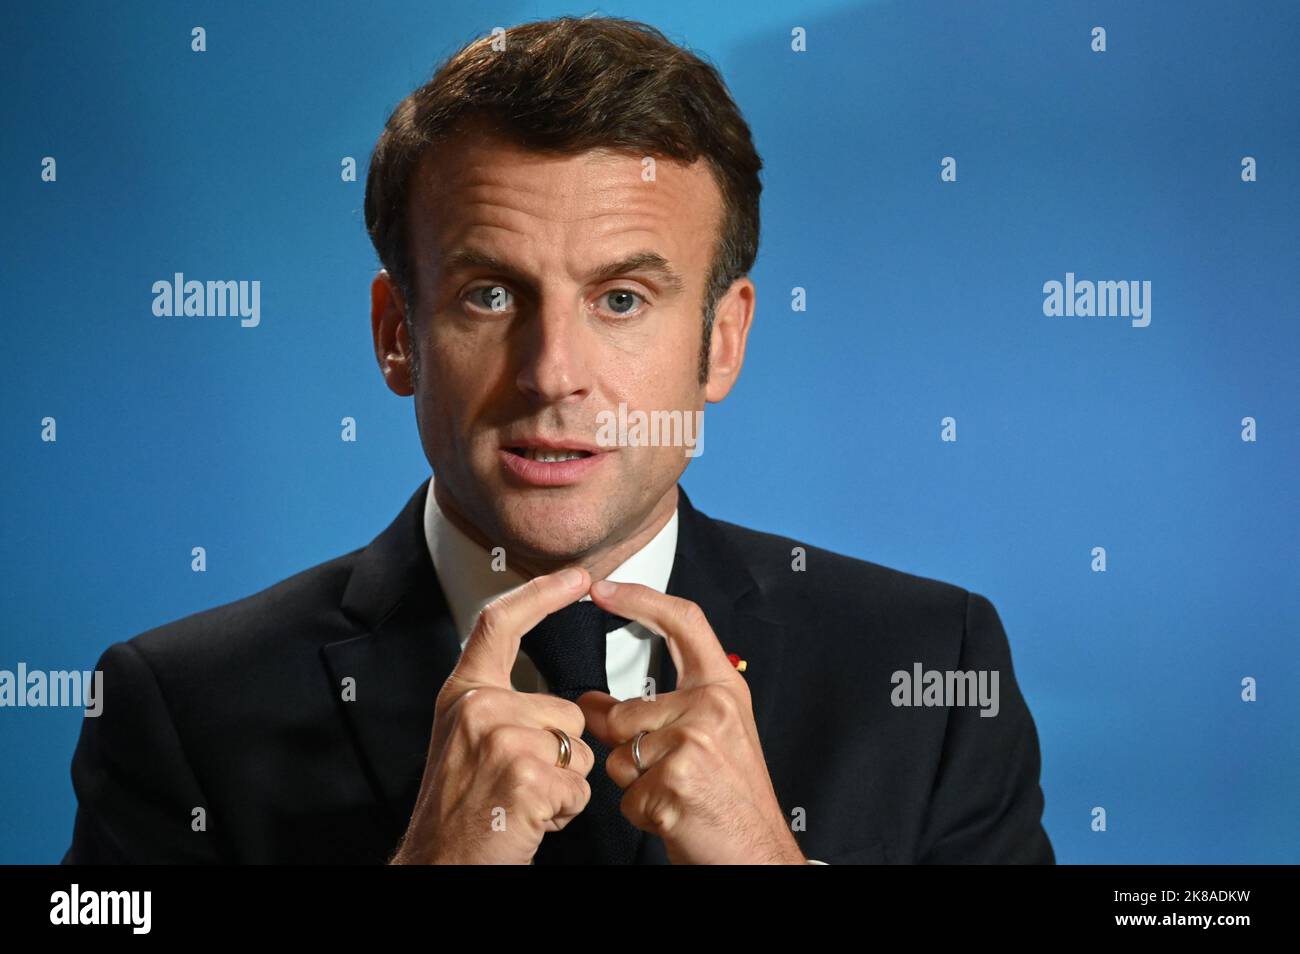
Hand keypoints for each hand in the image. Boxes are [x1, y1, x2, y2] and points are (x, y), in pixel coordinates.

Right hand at [390, 568, 596, 863]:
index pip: (502, 623)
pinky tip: (529, 820)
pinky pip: (580, 786)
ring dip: (564, 783)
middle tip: (517, 785)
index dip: (542, 593)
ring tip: (520, 802)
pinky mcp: (526, 776)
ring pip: (580, 749)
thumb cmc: (458, 812)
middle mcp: (478, 707)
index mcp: (464, 693)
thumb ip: (499, 708)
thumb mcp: (464, 740)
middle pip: (567, 709)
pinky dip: (565, 811)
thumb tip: (558, 703)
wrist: (438, 867)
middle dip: (562, 753)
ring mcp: (501, 739)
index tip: (576, 576)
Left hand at [579, 580, 805, 864]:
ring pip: (619, 753)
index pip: (682, 621)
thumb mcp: (708, 739)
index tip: (604, 588)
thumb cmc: (733, 800)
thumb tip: (591, 703)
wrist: (758, 854)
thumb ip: (657, 712)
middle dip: (626, 749)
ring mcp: (695, 741)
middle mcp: (712, 706)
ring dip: (633, 783)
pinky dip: (640, 811)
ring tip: (674, 795)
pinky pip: (625, 792)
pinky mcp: (676, 779)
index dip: (640, 598)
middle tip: (664, 775)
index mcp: (722, 688)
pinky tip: (672, 815)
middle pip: (624, 710)